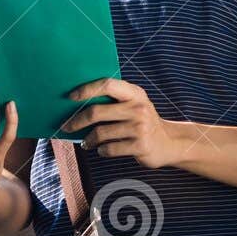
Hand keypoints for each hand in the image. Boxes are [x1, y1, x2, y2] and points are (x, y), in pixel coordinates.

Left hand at [61, 78, 180, 169]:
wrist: (169, 143)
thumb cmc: (142, 123)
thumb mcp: (134, 105)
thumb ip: (114, 101)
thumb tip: (78, 105)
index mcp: (135, 93)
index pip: (107, 84)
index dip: (86, 90)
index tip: (70, 98)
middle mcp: (138, 107)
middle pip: (96, 112)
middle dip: (77, 121)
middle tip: (67, 127)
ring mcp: (140, 127)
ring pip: (100, 133)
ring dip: (88, 140)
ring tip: (86, 142)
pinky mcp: (140, 146)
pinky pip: (109, 149)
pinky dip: (101, 150)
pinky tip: (102, 149)